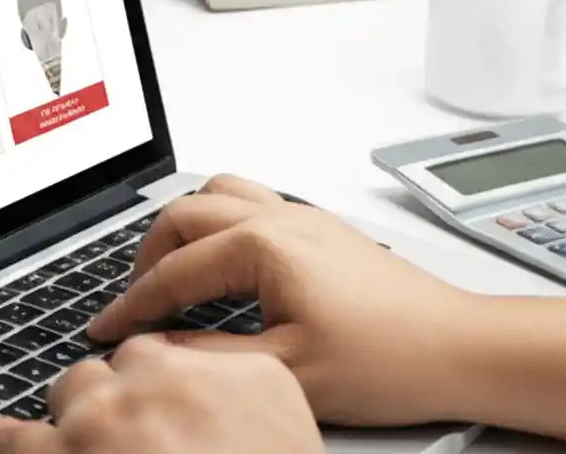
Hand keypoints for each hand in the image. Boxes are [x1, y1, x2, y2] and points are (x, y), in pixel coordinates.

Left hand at [0, 336, 322, 453]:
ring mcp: (101, 423)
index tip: (151, 395)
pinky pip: (18, 439)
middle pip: (111, 368)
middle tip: (124, 429)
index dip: (154, 379)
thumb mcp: (286, 414)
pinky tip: (0, 433)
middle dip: (112, 393)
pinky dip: (8, 435)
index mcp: (209, 370)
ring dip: (67, 413)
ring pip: (68, 394)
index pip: (162, 352)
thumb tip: (219, 374)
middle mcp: (152, 384)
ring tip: (65, 431)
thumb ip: (244, 379)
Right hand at [88, 174, 476, 426]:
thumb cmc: (390, 359)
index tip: (106, 330)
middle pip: (185, 214)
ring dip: (183, 227)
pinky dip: (219, 223)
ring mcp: (304, 218)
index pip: (174, 272)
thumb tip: (157, 345)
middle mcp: (281, 219)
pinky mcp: (321, 229)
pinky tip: (222, 264)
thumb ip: (208, 354)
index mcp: (265, 247)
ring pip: (219, 193)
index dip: (132, 305)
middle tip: (134, 302)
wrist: (459, 348)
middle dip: (148, 256)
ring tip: (170, 272)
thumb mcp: (286, 372)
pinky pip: (252, 202)